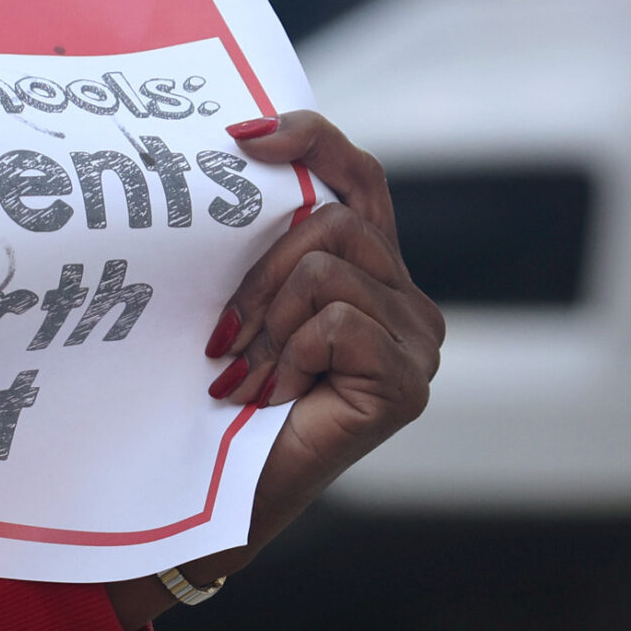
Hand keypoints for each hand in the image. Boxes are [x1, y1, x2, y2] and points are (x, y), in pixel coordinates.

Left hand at [107, 110, 442, 629]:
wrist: (212, 494)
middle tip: (221, 333)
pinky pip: (337, 320)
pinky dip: (288, 354)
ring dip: (265, 318)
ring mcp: (418, 343)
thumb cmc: (215, 401)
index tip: (240, 136)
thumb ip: (261, 245)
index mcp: (369, 273)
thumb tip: (237, 153)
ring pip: (327, 266)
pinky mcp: (408, 383)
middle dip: (259, 270)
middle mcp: (408, 302)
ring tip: (241, 371)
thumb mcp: (238, 303)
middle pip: (332, 221)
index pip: (359, 178)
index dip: (310, 140)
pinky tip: (273, 395)